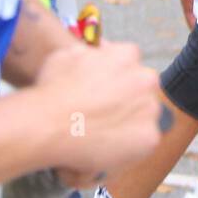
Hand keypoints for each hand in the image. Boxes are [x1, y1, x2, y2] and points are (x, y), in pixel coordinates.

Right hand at [35, 41, 161, 177]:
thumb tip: (101, 50)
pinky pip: (141, 142)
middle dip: (126, 99)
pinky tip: (104, 146)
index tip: (101, 92)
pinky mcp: (149, 137)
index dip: (114, 79)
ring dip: (128, 122)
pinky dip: (126, 146)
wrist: (47, 125)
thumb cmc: (53, 90)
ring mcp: (150, 109)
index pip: (130, 65)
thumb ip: (91, 51)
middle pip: (141, 89)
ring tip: (100, 132)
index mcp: (128, 54)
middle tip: (101, 112)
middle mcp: (146, 79)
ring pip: (143, 116)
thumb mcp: (68, 53)